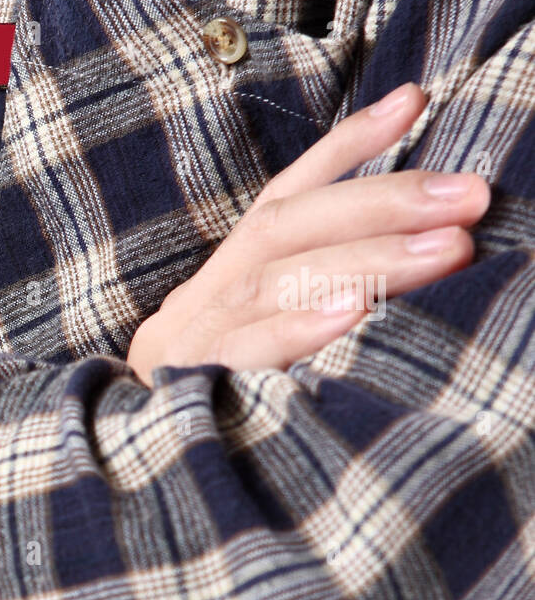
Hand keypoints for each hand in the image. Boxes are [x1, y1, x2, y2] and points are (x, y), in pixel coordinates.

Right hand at [127, 83, 490, 385]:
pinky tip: (354, 313)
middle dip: (382, 203)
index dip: (344, 149)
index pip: (280, 200)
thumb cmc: (211, 412)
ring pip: (272, 280)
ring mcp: (187, 344)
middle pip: (284, 229)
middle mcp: (199, 301)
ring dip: (365, 259)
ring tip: (448, 250)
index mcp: (217, 284)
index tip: (413, 104)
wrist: (130, 495)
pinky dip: (296, 328)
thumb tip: (405, 258)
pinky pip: (241, 355)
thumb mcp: (249, 346)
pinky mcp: (184, 391)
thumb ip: (302, 300)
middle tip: (468, 198)